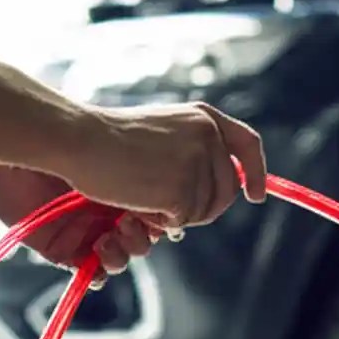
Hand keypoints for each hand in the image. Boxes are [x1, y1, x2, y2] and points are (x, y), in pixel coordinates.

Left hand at [0, 163, 161, 279]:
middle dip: (140, 240)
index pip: (152, 218)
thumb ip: (135, 179)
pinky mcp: (62, 251)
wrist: (18, 156)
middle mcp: (106, 212)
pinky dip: (97, 276)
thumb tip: (165, 200)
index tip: (159, 216)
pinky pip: (89, 275)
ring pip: (119, 259)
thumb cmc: (62, 146)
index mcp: (121, 189)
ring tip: (107, 240)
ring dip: (121, 255)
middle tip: (128, 224)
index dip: (158, 223)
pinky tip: (96, 260)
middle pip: (139, 242)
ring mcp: (85, 233)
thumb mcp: (107, 158)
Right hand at [56, 102, 266, 229]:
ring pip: (205, 210)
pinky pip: (183, 220)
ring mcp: (197, 164)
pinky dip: (160, 218)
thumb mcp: (164, 130)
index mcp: (204, 117)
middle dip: (205, 206)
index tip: (256, 194)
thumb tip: (228, 183)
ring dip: (177, 213)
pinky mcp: (182, 190)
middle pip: (227, 190)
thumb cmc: (110, 139)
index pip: (247, 144)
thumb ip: (195, 147)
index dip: (256, 172)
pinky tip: (138, 200)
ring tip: (144, 194)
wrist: (81, 140)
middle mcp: (208, 137)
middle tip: (171, 207)